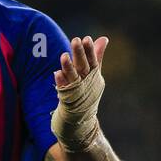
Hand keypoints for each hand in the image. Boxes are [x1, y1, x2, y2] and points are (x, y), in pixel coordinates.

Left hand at [52, 35, 108, 150]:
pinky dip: (61, 82)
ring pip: (73, 78)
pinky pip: (63, 90)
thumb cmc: (86, 94)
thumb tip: (103, 38)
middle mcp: (86, 84)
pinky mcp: (67, 102)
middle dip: (80, 54)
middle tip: (75, 40)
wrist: (81, 121)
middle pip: (83, 67)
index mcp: (93, 76)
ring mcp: (77, 93)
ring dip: (69, 67)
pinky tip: (56, 73)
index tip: (87, 38)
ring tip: (63, 55)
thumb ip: (97, 57)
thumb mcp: (94, 76)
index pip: (93, 61)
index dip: (90, 51)